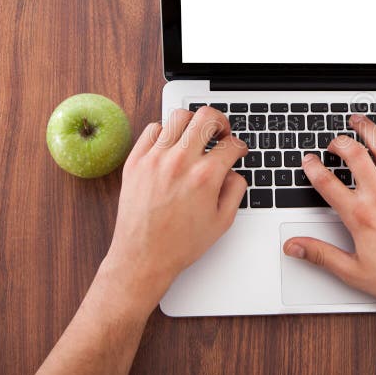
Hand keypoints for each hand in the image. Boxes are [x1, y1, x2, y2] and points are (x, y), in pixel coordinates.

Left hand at [101, 107, 247, 316]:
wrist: (143, 258)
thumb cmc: (179, 244)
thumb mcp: (222, 222)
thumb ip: (235, 190)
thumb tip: (234, 172)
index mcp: (205, 177)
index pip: (231, 144)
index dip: (240, 146)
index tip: (237, 150)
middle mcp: (180, 162)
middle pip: (207, 117)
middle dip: (220, 122)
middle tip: (220, 133)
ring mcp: (155, 159)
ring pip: (179, 116)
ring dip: (193, 122)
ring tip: (196, 135)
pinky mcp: (135, 161)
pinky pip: (152, 129)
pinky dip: (165, 132)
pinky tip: (170, 146)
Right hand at [283, 115, 375, 319]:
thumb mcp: (352, 271)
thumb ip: (319, 254)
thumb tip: (294, 247)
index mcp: (361, 217)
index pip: (328, 183)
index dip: (313, 168)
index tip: (308, 160)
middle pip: (355, 156)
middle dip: (339, 142)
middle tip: (333, 143)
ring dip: (368, 130)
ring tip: (357, 120)